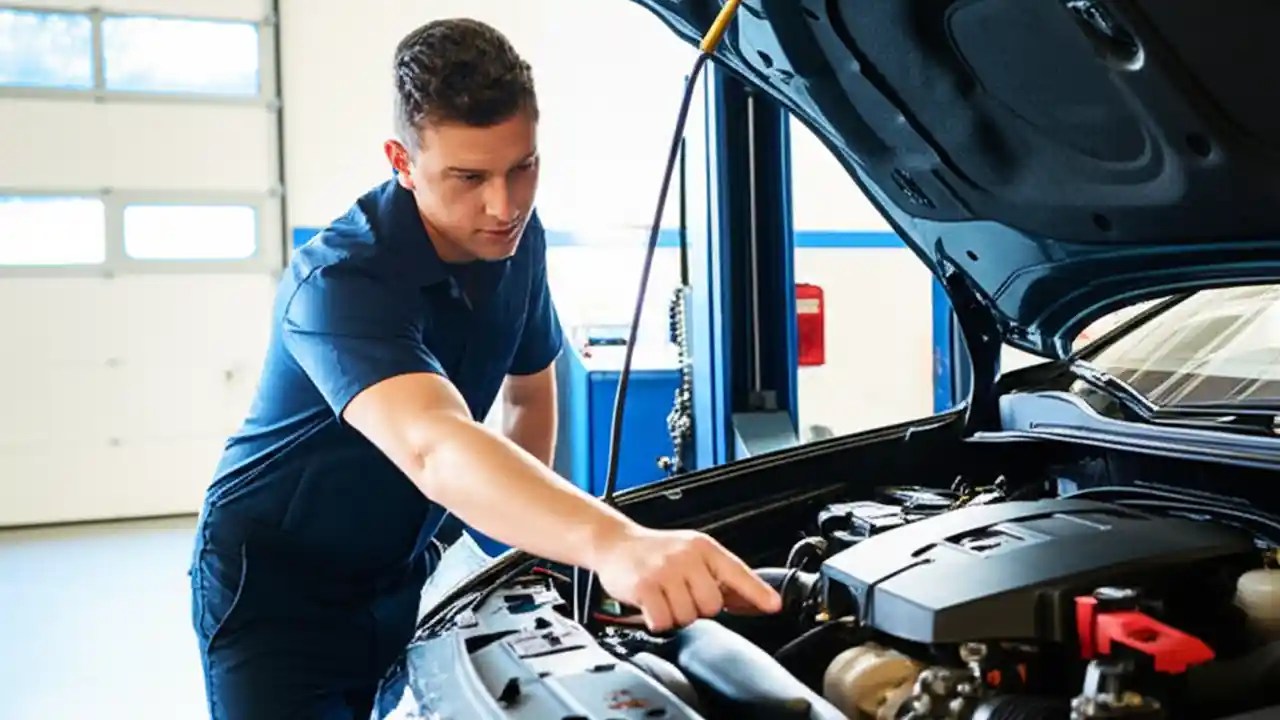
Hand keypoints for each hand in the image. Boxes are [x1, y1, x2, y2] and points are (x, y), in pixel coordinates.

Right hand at [590, 525, 782, 631]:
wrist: (615, 544)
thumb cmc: (656, 553)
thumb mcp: (692, 556)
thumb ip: (722, 579)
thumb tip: (756, 602)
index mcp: (704, 548)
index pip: (737, 572)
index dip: (757, 592)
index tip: (773, 606)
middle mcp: (687, 556)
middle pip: (712, 605)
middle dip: (698, 608)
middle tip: (681, 596)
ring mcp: (665, 570)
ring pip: (688, 616)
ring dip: (676, 615)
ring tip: (664, 598)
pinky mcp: (645, 586)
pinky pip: (664, 621)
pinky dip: (658, 621)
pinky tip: (652, 606)